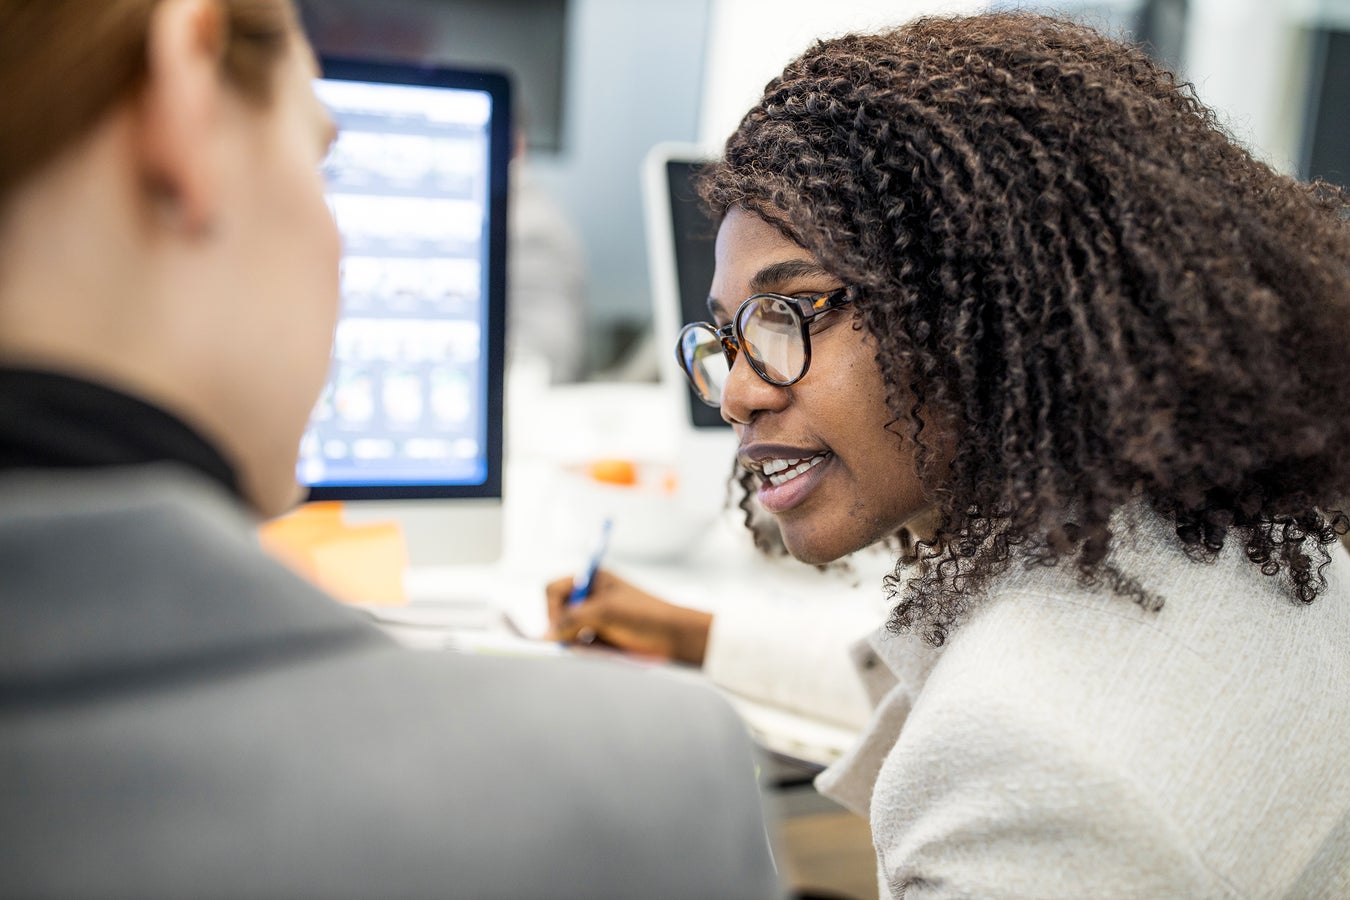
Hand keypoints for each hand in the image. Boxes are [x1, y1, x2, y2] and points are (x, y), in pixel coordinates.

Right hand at [545, 569, 712, 664]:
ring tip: (592, 644)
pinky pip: (580, 644)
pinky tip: (599, 650)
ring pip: (568, 630)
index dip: (552, 608)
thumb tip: (546, 635)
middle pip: (558, 611)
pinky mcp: (602, 637)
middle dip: (562, 626)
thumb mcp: (604, 612)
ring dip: (574, 640)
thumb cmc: (644, 615)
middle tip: (574, 639)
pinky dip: (583, 649)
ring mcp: (596, 617)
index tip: (559, 626)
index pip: (554, 589)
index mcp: (593, 578)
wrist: (675, 636)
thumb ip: (571, 620)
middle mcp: (591, 596)